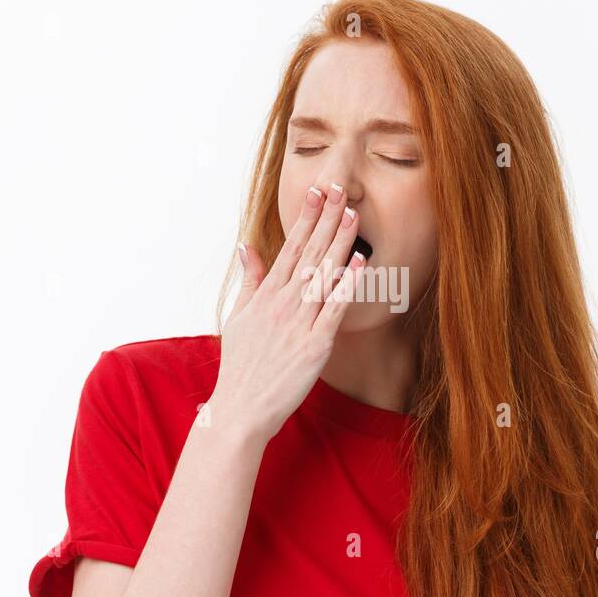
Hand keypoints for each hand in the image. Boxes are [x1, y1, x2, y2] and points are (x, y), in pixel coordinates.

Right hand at [211, 182, 364, 444]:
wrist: (241, 408)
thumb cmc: (241, 365)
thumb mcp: (238, 317)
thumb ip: (249, 280)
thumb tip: (247, 247)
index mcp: (266, 295)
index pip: (290, 246)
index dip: (306, 217)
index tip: (318, 191)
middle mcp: (282, 303)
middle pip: (309, 253)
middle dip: (326, 219)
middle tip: (340, 188)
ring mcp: (299, 323)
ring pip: (324, 275)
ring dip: (340, 243)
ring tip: (353, 214)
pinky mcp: (315, 346)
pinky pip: (334, 310)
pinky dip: (346, 286)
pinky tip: (359, 264)